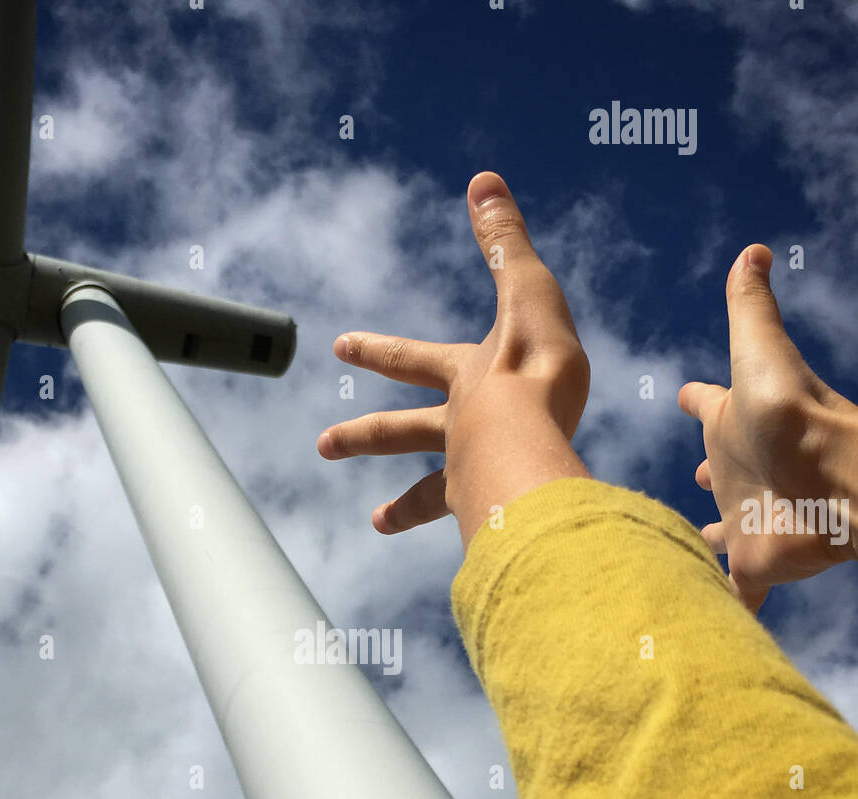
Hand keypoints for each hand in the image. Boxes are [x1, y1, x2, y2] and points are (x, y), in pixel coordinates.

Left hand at [317, 171, 590, 537]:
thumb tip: (481, 178)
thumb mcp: (526, 293)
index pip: (411, 359)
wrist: (535, 446)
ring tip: (374, 525)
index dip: (377, 350)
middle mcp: (459, 428)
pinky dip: (473, 542)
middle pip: (398, 431)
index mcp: (467, 377)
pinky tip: (473, 561)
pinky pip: (474, 530)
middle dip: (361, 437)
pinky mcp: (489, 514)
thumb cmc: (535, 369)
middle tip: (321, 446)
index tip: (337, 347)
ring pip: (426, 492)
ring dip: (401, 509)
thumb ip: (505, 242)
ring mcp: (469, 474)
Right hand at [678, 245, 857, 611]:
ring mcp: (747, 520)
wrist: (841, 484)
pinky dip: (725, 605)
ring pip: (721, 531)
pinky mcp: (755, 563)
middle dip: (706, 472)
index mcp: (734, 425)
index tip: (684, 393)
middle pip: (719, 472)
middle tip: (693, 475)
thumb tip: (754, 250)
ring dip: (711, 537)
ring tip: (691, 544)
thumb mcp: (762, 353)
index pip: (710, 403)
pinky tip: (708, 619)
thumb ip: (751, 307)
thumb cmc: (798, 418)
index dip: (697, 397)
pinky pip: (736, 591)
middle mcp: (741, 472)